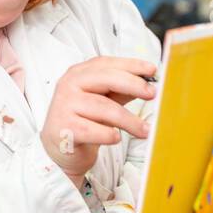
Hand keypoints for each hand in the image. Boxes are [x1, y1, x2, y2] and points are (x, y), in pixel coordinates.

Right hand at [40, 56, 155, 188]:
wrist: (60, 149)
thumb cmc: (83, 120)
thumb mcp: (103, 101)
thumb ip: (121, 90)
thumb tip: (148, 84)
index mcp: (79, 74)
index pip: (106, 64)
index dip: (131, 65)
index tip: (152, 70)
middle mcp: (69, 85)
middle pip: (106, 79)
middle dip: (133, 85)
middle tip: (152, 94)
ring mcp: (65, 106)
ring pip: (104, 108)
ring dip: (129, 120)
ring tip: (145, 130)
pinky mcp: (64, 128)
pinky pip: (93, 130)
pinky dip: (108, 134)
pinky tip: (116, 137)